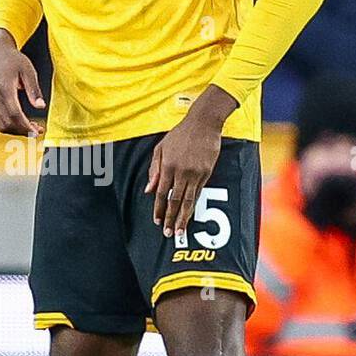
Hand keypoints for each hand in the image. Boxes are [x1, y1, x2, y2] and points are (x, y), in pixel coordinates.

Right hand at [0, 29, 45, 136]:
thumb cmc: (14, 60)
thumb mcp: (28, 71)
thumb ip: (34, 90)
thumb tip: (41, 106)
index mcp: (4, 88)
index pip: (14, 114)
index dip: (26, 126)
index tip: (37, 131)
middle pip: (7, 123)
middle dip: (23, 131)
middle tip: (38, 131)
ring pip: (2, 125)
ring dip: (17, 130)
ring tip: (32, 128)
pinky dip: (11, 125)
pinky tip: (23, 122)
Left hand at [145, 85, 235, 237]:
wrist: (203, 123)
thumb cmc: (180, 134)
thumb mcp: (161, 148)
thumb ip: (154, 170)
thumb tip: (148, 190)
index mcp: (168, 166)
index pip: (161, 193)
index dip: (159, 208)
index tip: (157, 221)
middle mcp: (181, 172)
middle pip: (175, 200)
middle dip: (171, 218)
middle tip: (169, 232)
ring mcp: (195, 173)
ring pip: (188, 200)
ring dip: (183, 217)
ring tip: (181, 229)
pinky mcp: (207, 173)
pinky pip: (199, 192)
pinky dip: (193, 204)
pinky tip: (190, 213)